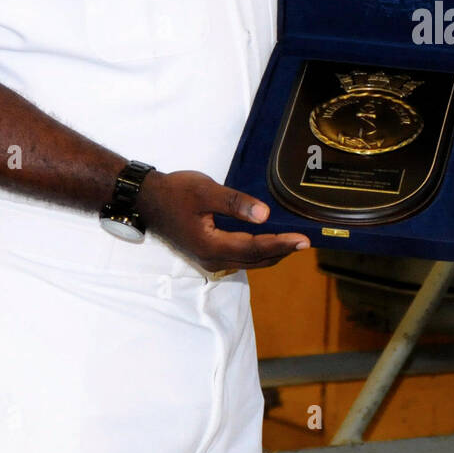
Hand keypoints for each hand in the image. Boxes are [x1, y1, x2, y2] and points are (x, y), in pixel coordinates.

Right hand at [138, 170, 309, 270]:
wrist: (147, 201)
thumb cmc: (174, 193)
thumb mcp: (206, 191)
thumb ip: (235, 203)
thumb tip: (264, 215)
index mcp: (211, 246)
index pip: (255, 248)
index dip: (281, 244)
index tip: (303, 240)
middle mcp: (212, 259)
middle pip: (256, 260)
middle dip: (282, 251)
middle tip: (306, 242)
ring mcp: (209, 259)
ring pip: (249, 261)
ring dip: (272, 252)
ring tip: (293, 242)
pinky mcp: (208, 254)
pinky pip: (241, 257)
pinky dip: (259, 251)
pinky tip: (269, 240)